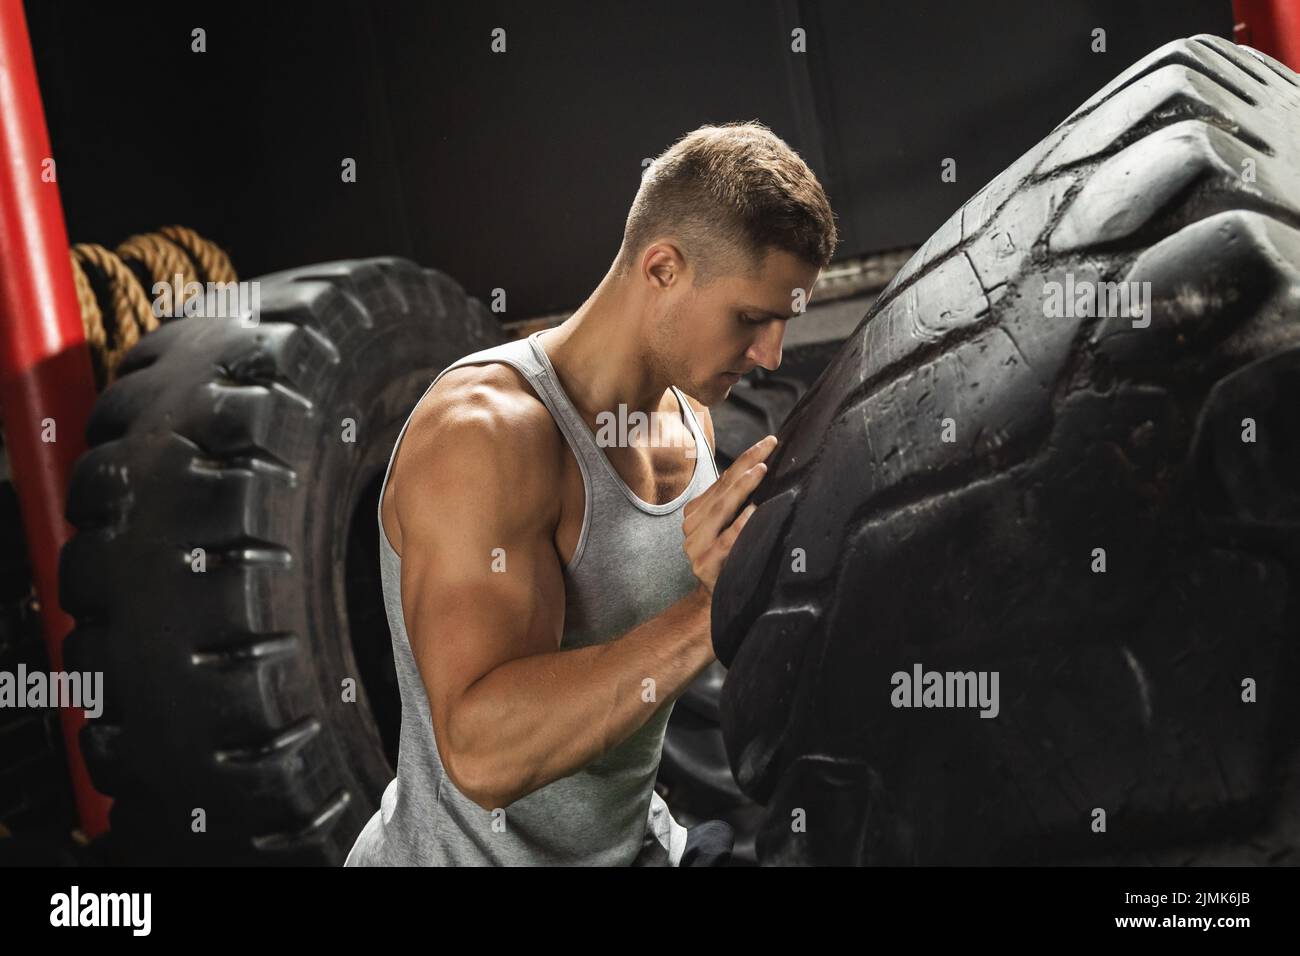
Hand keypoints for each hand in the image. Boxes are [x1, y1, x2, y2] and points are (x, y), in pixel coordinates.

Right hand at [681, 434, 777, 593]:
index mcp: (696, 513)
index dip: (745, 459)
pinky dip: (741, 524)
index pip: (723, 479)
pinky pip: (726, 539)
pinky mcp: (704, 563)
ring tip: (761, 471)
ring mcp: (694, 545)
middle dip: (747, 466)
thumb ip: (736, 504)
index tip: (768, 441)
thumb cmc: (732, 560)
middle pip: (723, 490)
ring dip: (742, 488)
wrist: (719, 604)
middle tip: (768, 449)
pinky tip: (755, 510)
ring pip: (721, 510)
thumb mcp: (730, 527)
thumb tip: (766, 470)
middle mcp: (691, 526)